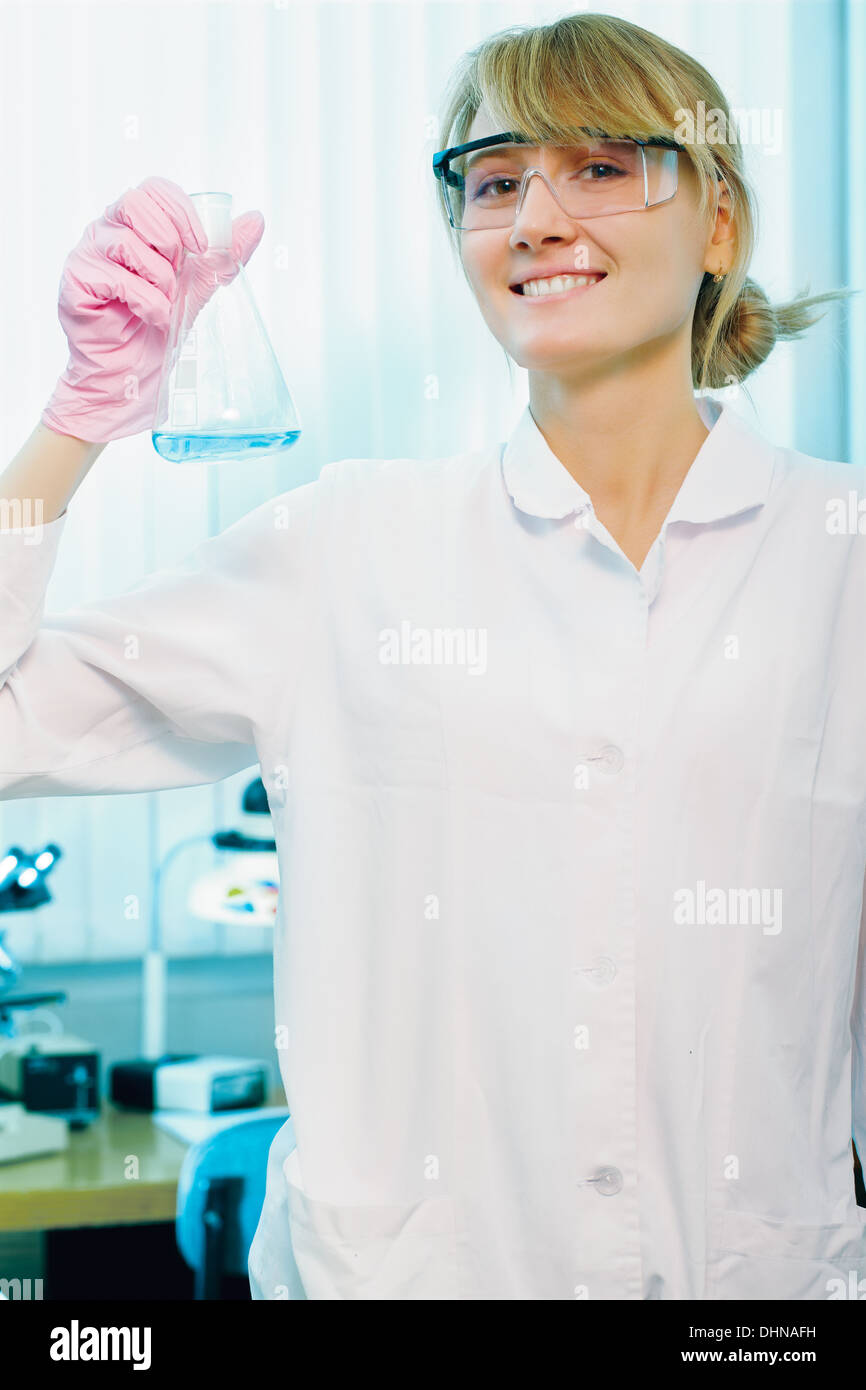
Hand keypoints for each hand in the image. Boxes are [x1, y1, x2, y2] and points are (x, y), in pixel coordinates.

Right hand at [41, 176, 263, 443]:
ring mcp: (86, 254)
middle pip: (135, 202)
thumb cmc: (158, 325)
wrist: (135, 372)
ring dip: (160, 279)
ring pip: (127, 242)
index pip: (154, 189)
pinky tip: (151, 318)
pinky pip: (116, 278)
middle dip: (169, 242)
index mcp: (133, 223)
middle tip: (177, 276)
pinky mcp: (75, 283)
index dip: (182, 212)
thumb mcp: (200, 284)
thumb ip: (224, 253)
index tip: (202, 246)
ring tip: (164, 303)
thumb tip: (256, 219)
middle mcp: (105, 231)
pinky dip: (146, 302)